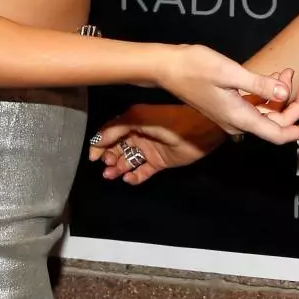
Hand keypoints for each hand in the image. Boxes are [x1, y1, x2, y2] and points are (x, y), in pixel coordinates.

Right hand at [88, 104, 224, 184]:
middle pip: (117, 148)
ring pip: (128, 160)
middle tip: (106, 167)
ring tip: (113, 174)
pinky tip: (129, 178)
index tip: (93, 156)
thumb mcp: (143, 119)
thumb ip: (119, 127)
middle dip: (109, 158)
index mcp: (135, 120)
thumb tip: (98, 139)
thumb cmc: (175, 121)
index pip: (111, 132)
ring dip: (119, 168)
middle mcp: (140, 134)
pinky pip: (142, 171)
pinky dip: (134, 176)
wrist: (205, 131)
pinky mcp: (159, 162)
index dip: (100, 144)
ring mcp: (149, 148)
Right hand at [89, 68, 298, 185]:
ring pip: (266, 113)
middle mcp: (237, 121)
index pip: (278, 134)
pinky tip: (274, 76)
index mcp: (239, 118)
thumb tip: (284, 93)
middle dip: (295, 105)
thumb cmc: (195, 67)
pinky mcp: (227, 104)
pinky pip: (254, 105)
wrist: (167, 67)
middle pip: (275, 123)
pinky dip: (267, 93)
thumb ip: (259, 85)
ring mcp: (231, 114)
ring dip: (281, 96)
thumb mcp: (230, 73)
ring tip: (289, 73)